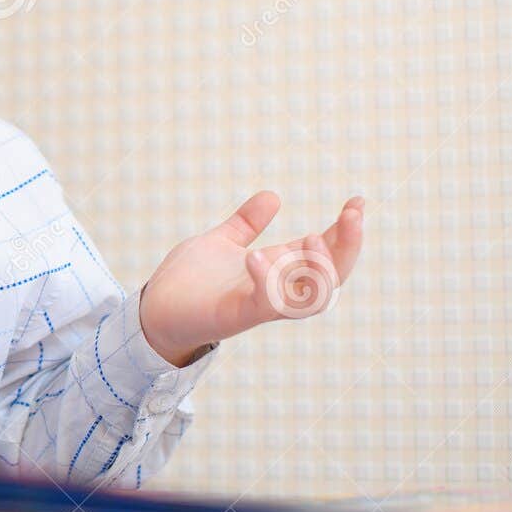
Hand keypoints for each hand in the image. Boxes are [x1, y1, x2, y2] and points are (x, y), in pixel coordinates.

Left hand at [137, 191, 364, 366]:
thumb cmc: (189, 280)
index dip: (346, 231)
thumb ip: (247, 223)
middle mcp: (277, 289)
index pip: (325, 253)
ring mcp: (259, 305)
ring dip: (321, 269)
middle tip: (353, 214)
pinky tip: (256, 257)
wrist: (154, 308)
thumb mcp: (222, 242)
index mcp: (278, 270)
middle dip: (347, 246)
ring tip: (311, 236)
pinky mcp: (236, 316)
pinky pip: (265, 306)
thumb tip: (274, 195)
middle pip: (332, 277)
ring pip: (312, 300)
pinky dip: (267, 282)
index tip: (358, 202)